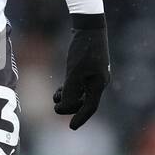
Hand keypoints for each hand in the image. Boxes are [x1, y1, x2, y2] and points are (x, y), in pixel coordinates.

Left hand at [54, 14, 109, 128]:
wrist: (89, 26)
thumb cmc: (83, 48)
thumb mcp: (74, 72)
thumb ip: (70, 91)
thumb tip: (63, 108)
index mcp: (99, 84)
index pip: (90, 107)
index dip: (80, 118)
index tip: (71, 127)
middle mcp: (99, 81)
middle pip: (86, 102)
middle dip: (71, 106)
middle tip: (55, 107)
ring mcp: (95, 75)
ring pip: (81, 93)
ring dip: (68, 97)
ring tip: (56, 96)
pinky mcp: (89, 68)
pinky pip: (80, 85)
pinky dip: (70, 89)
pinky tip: (60, 88)